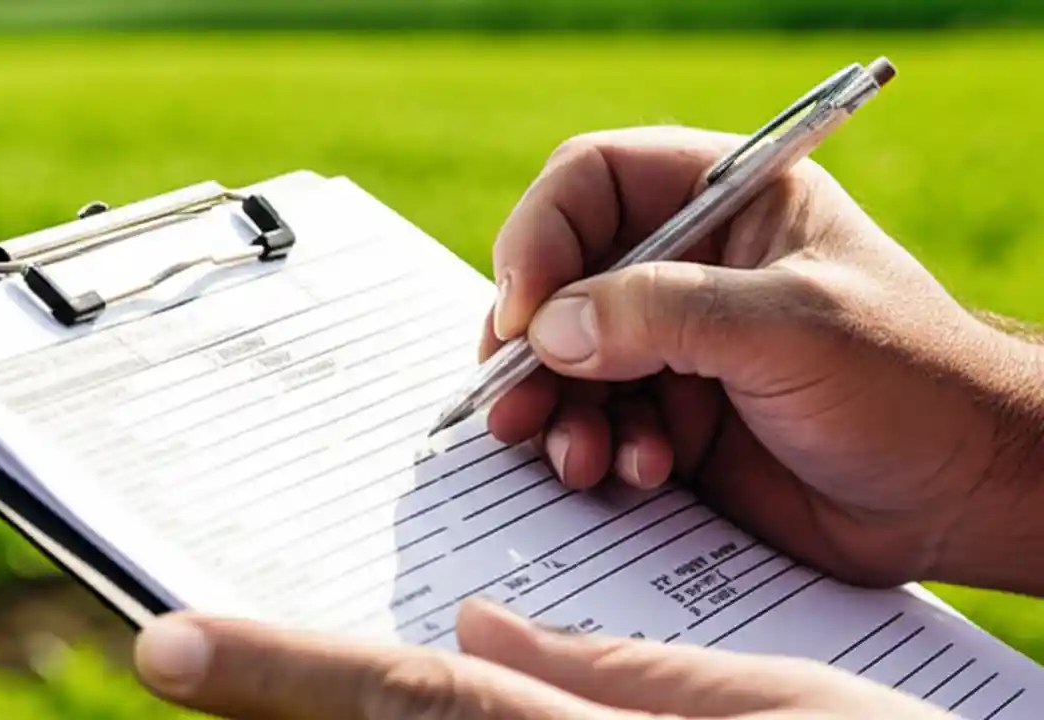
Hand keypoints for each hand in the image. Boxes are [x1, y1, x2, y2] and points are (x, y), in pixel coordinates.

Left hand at [133, 599, 946, 718]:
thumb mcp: (787, 701)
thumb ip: (623, 671)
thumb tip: (480, 625)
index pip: (417, 700)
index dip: (283, 671)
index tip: (168, 642)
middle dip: (285, 701)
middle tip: (185, 658)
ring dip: (343, 712)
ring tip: (258, 667)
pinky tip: (441, 677)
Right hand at [482, 126, 1043, 591]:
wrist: (961, 495)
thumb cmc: (910, 385)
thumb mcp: (793, 328)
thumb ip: (664, 314)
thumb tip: (547, 330)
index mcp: (724, 201)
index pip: (594, 182)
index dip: (541, 236)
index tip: (522, 312)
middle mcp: (686, 264)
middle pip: (561, 277)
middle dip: (530, 345)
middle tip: (514, 402)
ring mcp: (674, 345)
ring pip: (565, 360)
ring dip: (556, 410)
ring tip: (579, 457)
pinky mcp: (671, 417)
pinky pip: (595, 422)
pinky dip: (595, 450)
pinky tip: (639, 474)